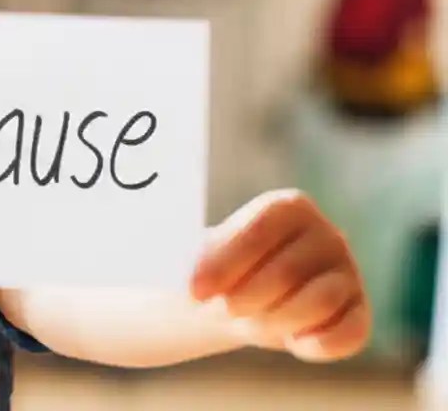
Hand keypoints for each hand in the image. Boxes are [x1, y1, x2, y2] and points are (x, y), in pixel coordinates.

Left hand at [190, 189, 370, 361]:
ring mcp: (349, 274)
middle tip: (224, 310)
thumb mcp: (200, 261)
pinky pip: (351, 334)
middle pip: (287, 272)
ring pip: (321, 302)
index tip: (193, 292)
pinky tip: (293, 342)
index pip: (261, 230)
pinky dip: (318, 345)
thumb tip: (195, 283)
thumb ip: (201, 263)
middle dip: (245, 300)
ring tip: (251, 322)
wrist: (234, 301)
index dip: (224, 264)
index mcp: (289, 208)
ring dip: (275, 322)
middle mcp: (327, 234)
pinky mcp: (360, 313)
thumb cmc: (217, 275)